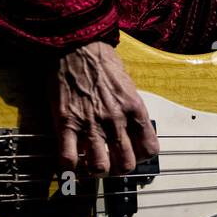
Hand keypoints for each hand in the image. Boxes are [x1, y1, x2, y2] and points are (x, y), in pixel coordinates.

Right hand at [48, 41, 158, 175]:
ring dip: (95, 171)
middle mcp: (116, 120)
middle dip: (118, 168)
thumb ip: (131, 109)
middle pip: (126, 164)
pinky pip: (68, 158)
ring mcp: (91, 124)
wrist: (76, 45)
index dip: (141, 157)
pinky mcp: (67, 123)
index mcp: (135, 110)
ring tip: (90, 165)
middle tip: (110, 163)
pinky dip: (68, 167)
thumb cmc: (102, 62)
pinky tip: (69, 162)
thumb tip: (132, 129)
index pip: (150, 149)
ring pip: (100, 168)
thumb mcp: (128, 85)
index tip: (132, 155)